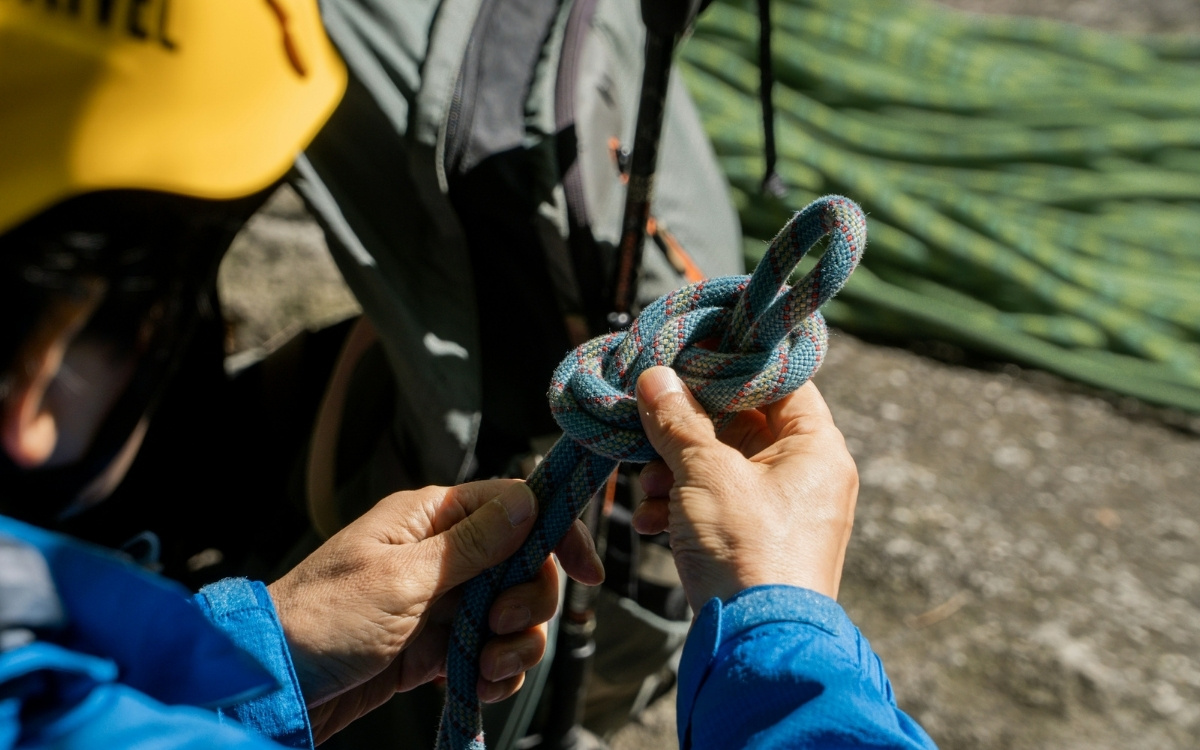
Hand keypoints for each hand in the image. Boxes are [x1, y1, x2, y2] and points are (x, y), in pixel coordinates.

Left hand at [267, 479, 603, 743]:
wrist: (275, 684)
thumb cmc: (325, 617)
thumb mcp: (402, 578)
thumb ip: (472, 544)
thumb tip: (529, 499)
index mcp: (431, 518)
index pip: (514, 505)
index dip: (557, 531)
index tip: (589, 571)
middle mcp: (443, 555)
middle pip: (525, 565)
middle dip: (528, 600)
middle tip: (496, 622)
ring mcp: (443, 602)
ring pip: (514, 614)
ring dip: (516, 644)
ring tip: (485, 666)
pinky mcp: (438, 647)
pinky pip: (491, 653)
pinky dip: (496, 672)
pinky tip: (477, 686)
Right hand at [634, 366, 857, 609]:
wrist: (755, 645)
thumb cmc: (747, 550)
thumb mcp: (706, 475)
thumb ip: (678, 421)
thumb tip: (656, 376)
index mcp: (816, 448)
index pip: (780, 380)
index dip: (732, 364)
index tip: (687, 354)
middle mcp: (806, 475)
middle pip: (741, 424)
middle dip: (686, 428)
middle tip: (648, 423)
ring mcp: (781, 511)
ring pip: (721, 467)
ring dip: (674, 471)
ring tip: (645, 486)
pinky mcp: (755, 543)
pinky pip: (716, 506)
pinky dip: (681, 507)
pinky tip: (648, 521)